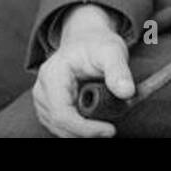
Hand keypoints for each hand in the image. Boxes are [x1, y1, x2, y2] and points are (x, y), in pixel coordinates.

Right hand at [32, 4, 133, 137]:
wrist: (86, 41)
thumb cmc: (97, 45)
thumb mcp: (112, 51)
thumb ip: (119, 71)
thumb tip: (127, 93)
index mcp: (53, 75)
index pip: (62, 114)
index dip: (85, 128)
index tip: (110, 130)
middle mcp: (42, 90)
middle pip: (61, 126)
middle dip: (89, 129)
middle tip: (113, 123)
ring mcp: (43, 102)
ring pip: (63, 130)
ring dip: (87, 128)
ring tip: (107, 113)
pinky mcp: (50, 110)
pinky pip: (65, 128)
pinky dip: (83, 127)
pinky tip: (97, 118)